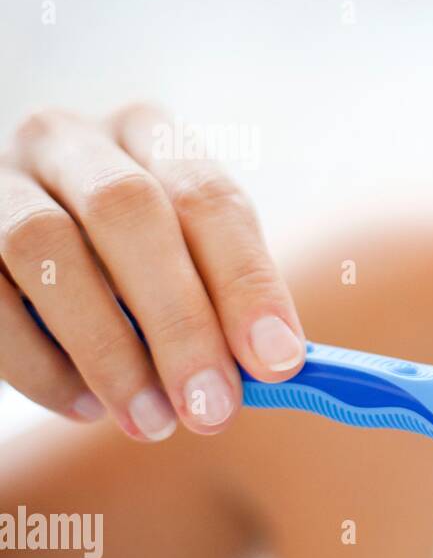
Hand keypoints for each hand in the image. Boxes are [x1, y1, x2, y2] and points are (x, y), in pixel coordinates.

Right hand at [0, 104, 305, 439]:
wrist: (20, 258)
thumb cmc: (129, 265)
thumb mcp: (184, 261)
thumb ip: (226, 301)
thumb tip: (279, 366)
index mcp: (150, 136)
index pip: (208, 196)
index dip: (246, 280)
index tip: (278, 361)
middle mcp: (72, 141)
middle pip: (129, 210)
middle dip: (180, 320)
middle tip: (212, 408)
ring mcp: (1, 181)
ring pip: (44, 246)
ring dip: (108, 349)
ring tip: (153, 421)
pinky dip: (39, 364)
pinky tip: (84, 407)